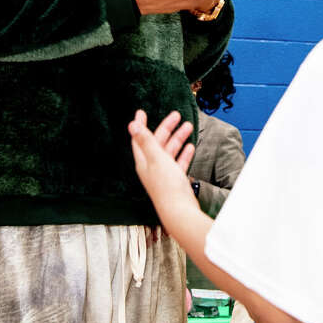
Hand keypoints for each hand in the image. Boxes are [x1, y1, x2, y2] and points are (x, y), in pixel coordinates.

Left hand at [129, 109, 199, 223]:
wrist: (179, 210)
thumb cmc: (166, 186)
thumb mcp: (156, 158)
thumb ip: (146, 141)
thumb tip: (132, 125)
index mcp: (144, 161)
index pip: (139, 139)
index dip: (140, 125)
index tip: (141, 112)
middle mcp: (151, 167)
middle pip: (157, 142)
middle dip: (167, 128)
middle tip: (176, 115)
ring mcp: (163, 174)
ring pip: (170, 151)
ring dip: (178, 138)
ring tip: (188, 126)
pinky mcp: (175, 180)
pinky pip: (179, 163)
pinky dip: (183, 154)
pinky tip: (190, 147)